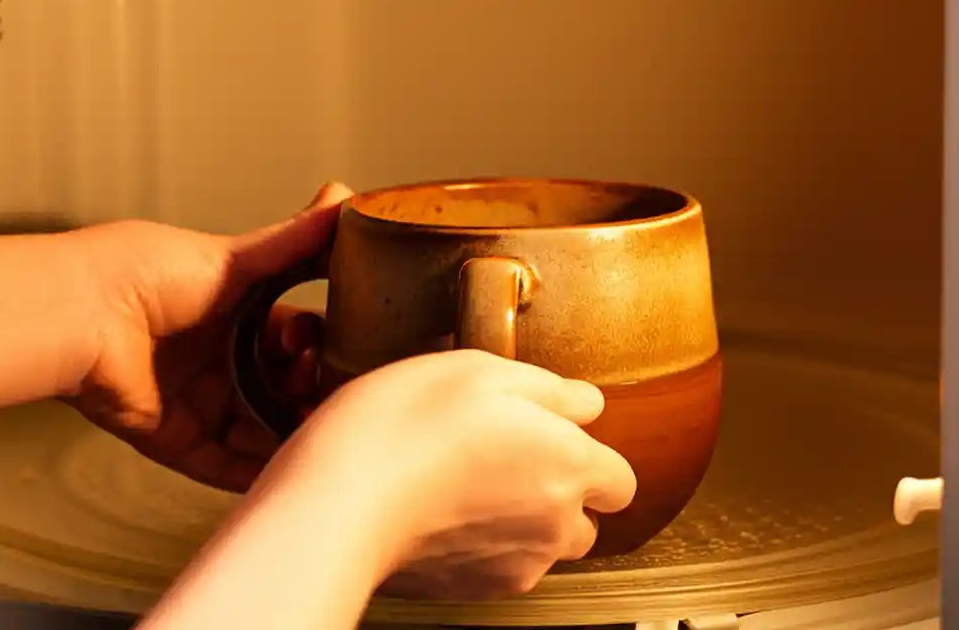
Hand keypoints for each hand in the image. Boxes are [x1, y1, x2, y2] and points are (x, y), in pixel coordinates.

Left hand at [66, 182, 354, 492]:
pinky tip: (287, 474)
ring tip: (325, 442)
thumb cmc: (151, 273)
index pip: (292, 340)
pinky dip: (254, 474)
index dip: (317, 349)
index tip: (338, 351)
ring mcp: (196, 403)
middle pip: (280, 390)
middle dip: (311, 397)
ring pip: (258, 432)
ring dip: (291, 439)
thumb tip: (344, 196)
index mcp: (233, 316)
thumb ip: (295, 239)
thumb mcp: (236, 258)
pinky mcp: (175, 440)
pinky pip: (222, 465)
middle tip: (335, 400)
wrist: (86, 312)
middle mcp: (217, 361)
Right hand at [250, 349, 637, 599]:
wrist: (338, 500)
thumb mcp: (482, 370)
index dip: (590, 455)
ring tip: (464, 479)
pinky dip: (481, 543)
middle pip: (584, 520)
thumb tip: (586, 403)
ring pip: (541, 546)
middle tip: (505, 454)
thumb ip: (550, 389)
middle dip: (558, 493)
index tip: (553, 437)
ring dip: (520, 520)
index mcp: (571, 466)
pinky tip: (441, 507)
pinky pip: (497, 566)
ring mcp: (515, 564)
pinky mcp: (472, 588)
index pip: (621, 480)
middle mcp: (555, 525)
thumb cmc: (405, 424)